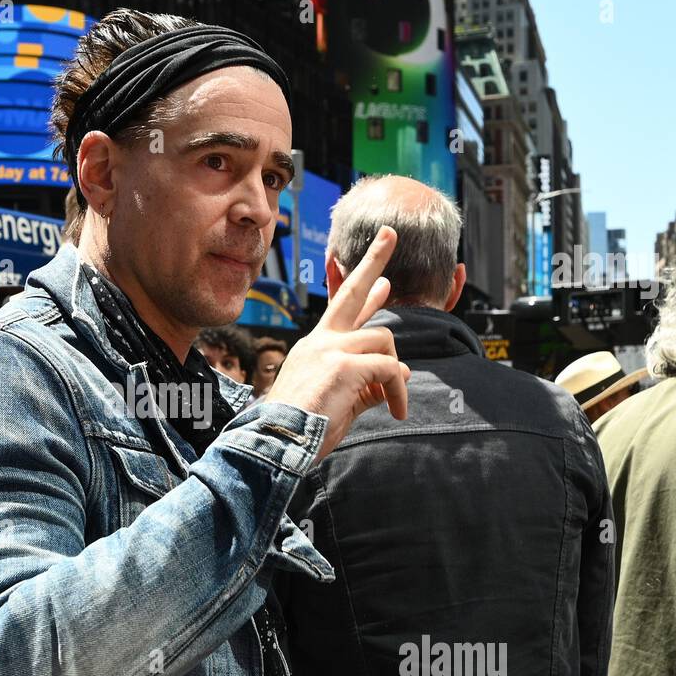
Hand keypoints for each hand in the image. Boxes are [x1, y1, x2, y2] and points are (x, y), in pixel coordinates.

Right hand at [264, 225, 409, 462]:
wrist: (275, 442)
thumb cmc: (301, 430)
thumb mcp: (337, 402)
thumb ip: (366, 385)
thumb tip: (399, 374)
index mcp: (314, 348)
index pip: (340, 311)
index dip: (363, 292)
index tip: (380, 276)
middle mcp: (320, 341)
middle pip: (350, 292)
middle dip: (373, 260)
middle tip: (390, 234)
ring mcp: (330, 349)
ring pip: (384, 340)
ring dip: (396, 373)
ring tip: (394, 404)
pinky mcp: (343, 365)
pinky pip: (390, 369)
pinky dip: (397, 390)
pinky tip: (396, 410)